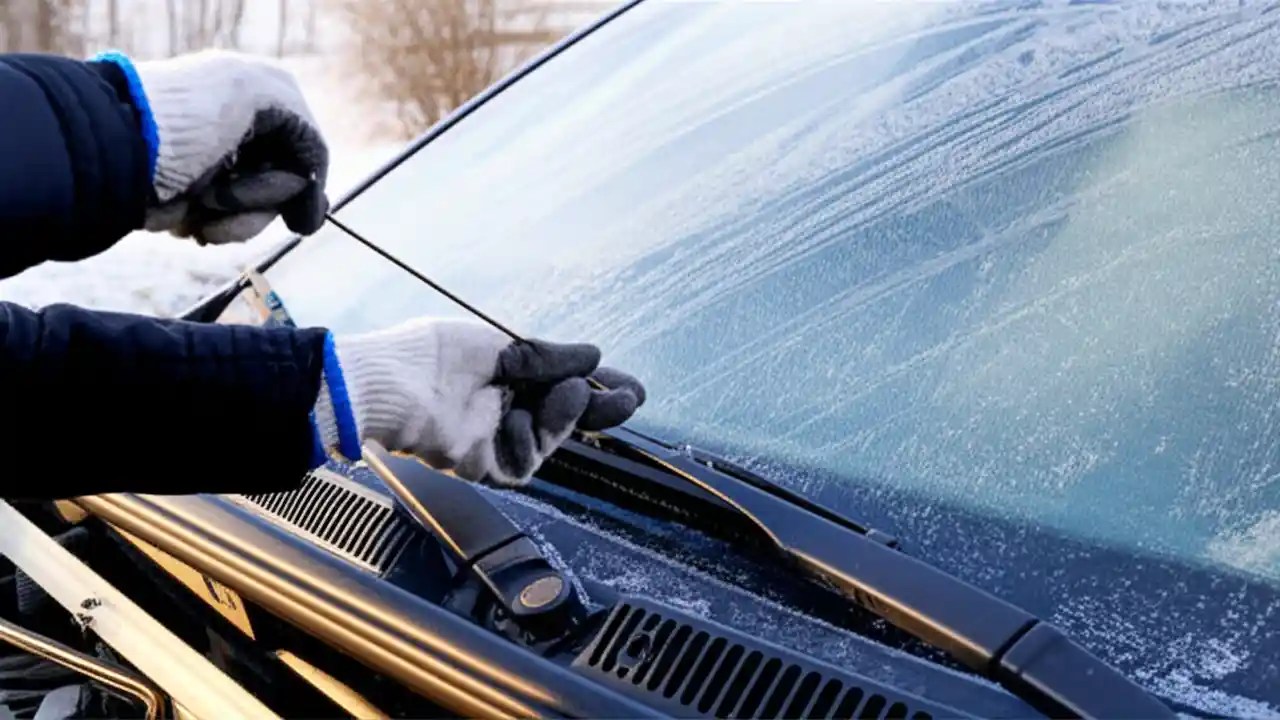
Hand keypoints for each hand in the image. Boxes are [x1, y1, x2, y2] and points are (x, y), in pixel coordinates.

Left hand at [129, 50, 328, 244]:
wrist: (110, 150)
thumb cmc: (183, 118)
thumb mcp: (257, 95)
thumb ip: (305, 134)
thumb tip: (313, 197)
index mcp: (261, 98)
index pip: (308, 155)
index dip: (303, 189)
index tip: (300, 222)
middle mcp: (244, 131)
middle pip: (284, 190)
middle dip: (255, 205)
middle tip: (219, 197)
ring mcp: (219, 166)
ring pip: (255, 215)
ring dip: (230, 220)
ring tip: (196, 207)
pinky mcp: (192, 195)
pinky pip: (222, 226)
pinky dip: (204, 226)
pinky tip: (179, 212)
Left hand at [313, 319, 645, 485]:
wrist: (390, 381)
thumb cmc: (429, 355)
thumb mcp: (499, 345)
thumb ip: (545, 356)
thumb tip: (592, 356)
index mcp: (505, 379)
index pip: (559, 385)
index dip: (594, 385)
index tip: (625, 384)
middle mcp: (502, 411)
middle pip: (563, 417)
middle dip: (599, 409)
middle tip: (630, 398)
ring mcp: (492, 440)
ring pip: (550, 439)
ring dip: (567, 416)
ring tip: (572, 391)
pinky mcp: (482, 465)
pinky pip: (525, 460)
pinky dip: (541, 435)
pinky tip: (541, 411)